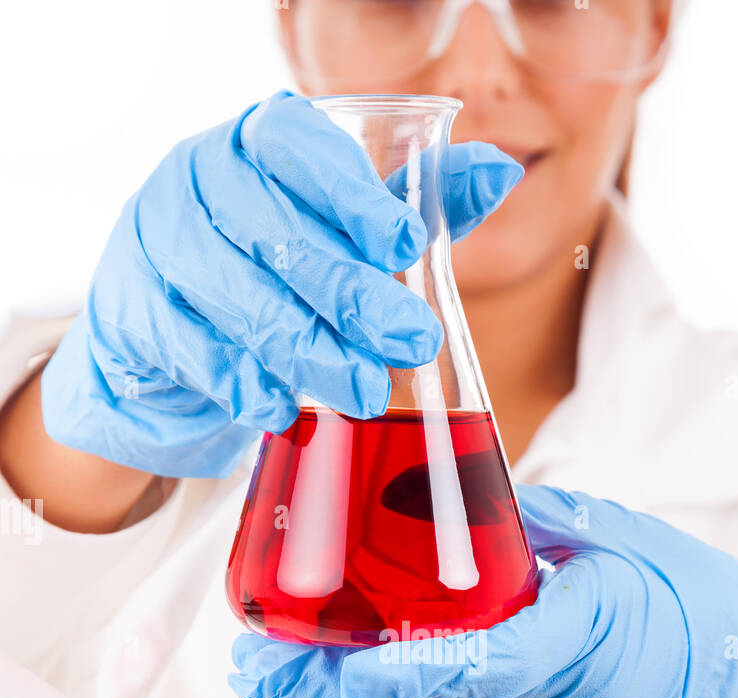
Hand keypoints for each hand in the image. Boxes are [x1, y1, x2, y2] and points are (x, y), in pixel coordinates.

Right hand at [40, 90, 521, 478]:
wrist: (169, 333)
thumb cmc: (275, 269)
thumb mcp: (347, 231)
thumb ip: (419, 202)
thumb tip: (500, 171)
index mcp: (256, 142)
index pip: (300, 151)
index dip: (353, 198)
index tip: (407, 244)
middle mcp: (198, 179)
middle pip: (275, 234)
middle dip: (351, 294)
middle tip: (411, 342)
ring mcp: (155, 242)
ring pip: (235, 296)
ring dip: (304, 350)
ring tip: (363, 392)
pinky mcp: (129, 310)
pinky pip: (188, 348)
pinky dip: (239, 381)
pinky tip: (278, 408)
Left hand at [228, 484, 737, 697]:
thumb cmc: (689, 602)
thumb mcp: (618, 543)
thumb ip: (535, 529)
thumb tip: (452, 497)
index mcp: (583, 648)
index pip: (488, 667)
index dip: (412, 675)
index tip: (352, 678)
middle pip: (430, 695)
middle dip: (337, 683)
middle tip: (255, 674)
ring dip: (354, 681)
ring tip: (271, 663)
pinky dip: (401, 683)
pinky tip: (342, 664)